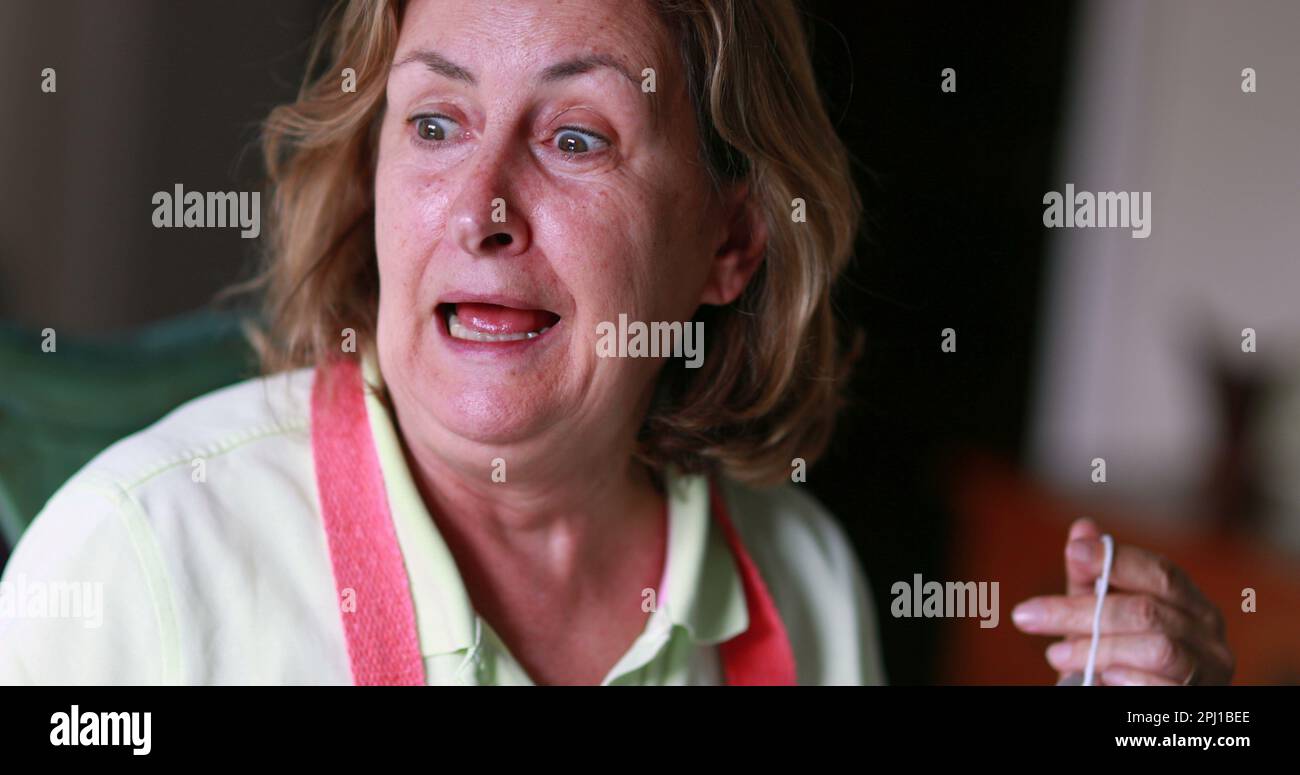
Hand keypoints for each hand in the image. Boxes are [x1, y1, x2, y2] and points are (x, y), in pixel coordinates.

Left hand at [1011, 518, 1233, 684]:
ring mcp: (1209, 667)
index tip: (1073, 554)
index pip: (1160, 572)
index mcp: (1188, 599)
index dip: (1116, 560)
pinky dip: (1130, 680)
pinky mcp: (1199, 697)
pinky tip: (1102, 678)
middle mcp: (1207, 629)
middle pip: (1146, 610)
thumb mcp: (1099, 612)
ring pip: (1157, 648)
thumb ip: (1092, 577)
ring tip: (1057, 654)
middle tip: (1028, 616)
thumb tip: (1082, 528)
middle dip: (1080, 612)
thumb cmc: (1119, 653)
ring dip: (1097, 650)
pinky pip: (1164, 686)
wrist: (1137, 700)